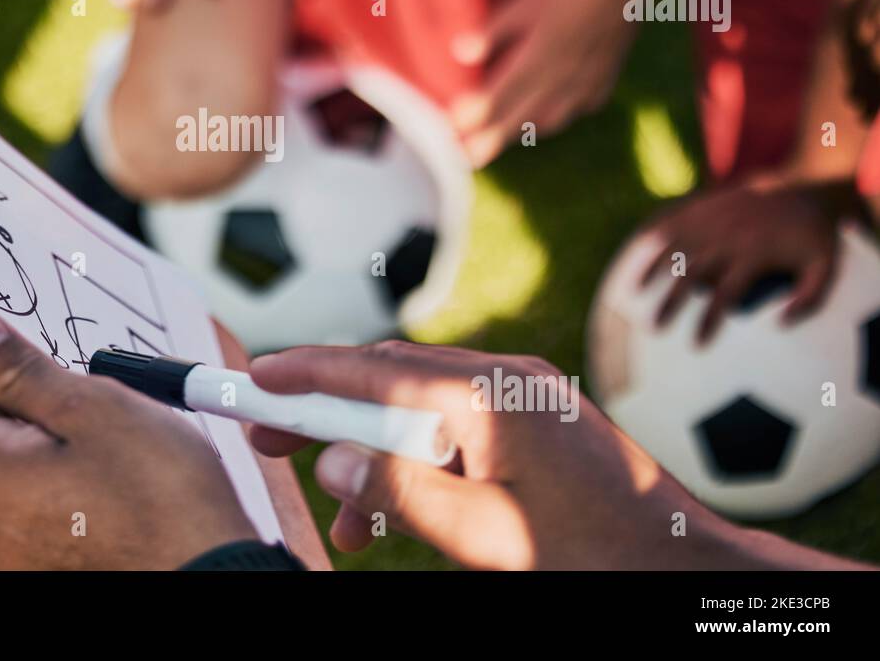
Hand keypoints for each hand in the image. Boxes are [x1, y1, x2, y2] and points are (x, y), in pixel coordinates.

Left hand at [0, 311, 257, 569]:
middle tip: (69, 377)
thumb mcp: (91, 407)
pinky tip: (97, 469)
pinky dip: (47, 471)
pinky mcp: (21, 560)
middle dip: (7, 390)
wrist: (204, 572)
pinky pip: (17, 494)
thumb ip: (20, 369)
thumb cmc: (159, 497)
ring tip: (97, 431)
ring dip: (34, 432)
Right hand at [248, 341, 727, 569]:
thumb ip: (405, 496)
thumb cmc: (597, 554)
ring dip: (373, 451)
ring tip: (345, 526)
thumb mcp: (490, 539)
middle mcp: (503, 376)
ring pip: (417, 403)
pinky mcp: (532, 413)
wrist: (684, 563)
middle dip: (326, 407)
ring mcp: (521, 390)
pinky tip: (402, 509)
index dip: (305, 373)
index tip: (252, 379)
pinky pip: (453, 420)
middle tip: (270, 437)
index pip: (374, 372)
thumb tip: (332, 464)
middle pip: (388, 377)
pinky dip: (416, 457)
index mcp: (490, 398)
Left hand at [446, 0, 636, 167]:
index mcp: (537, 62)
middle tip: (468, 159)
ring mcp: (585, 87)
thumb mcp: (524, 4)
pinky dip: (554, 118)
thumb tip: (458, 53)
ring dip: (522, 132)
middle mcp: (561, 82)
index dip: (474, 120)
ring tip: (501, 140)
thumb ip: (491, 31)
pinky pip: (574, 111)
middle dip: (490, 141)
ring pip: (548, 121)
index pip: (497, 101)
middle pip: (519, 121)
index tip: (452, 133)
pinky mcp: (602, 85)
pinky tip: (546, 118)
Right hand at [640, 179, 844, 341]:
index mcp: (754, 254)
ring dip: (651, 270)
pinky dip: (651, 239)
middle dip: (671, 303)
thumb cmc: (814, 236)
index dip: (708, 321)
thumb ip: (809, 300)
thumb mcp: (826, 267)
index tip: (696, 345)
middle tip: (655, 327)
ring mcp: (712, 219)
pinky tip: (636, 256)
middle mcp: (726, 237)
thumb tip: (778, 324)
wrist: (803, 185)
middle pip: (691, 274)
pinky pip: (670, 223)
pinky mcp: (703, 207)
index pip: (724, 294)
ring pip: (673, 247)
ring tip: (633, 294)